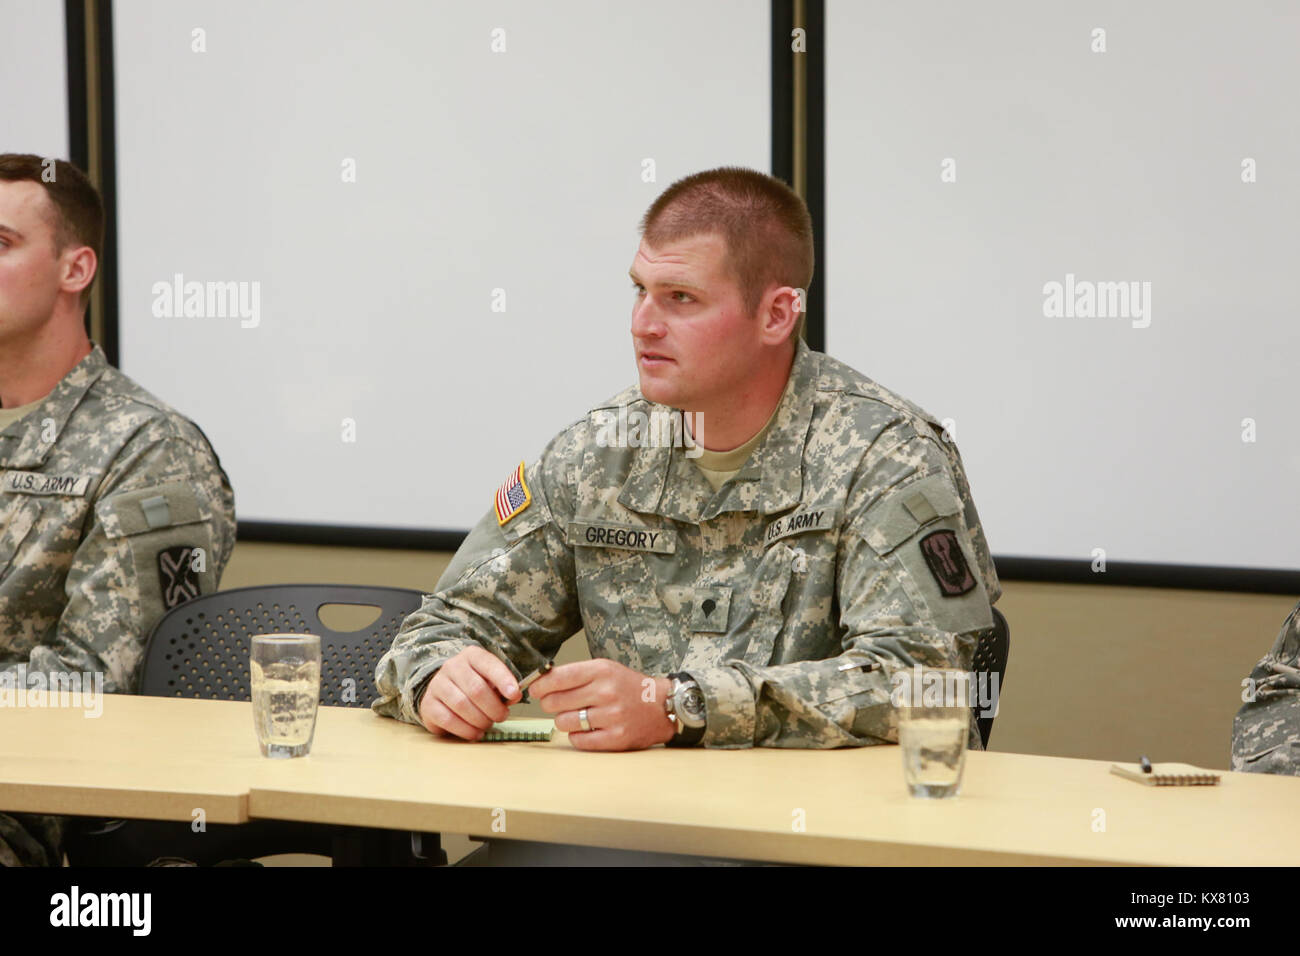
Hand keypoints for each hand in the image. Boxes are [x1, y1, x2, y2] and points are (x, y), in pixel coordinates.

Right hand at [417, 646, 520, 740]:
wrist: (443, 690)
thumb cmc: (474, 685)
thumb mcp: (490, 679)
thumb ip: (503, 687)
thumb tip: (513, 696)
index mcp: (471, 656)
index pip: (489, 664)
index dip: (504, 680)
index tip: (515, 695)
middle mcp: (452, 667)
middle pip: (476, 689)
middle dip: (494, 708)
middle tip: (502, 716)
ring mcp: (437, 685)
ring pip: (462, 705)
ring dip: (480, 720)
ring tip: (488, 724)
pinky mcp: (428, 705)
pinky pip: (448, 720)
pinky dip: (466, 730)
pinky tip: (475, 732)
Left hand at [529, 659, 675, 750]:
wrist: (661, 706)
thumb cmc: (628, 687)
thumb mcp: (605, 669)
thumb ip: (575, 674)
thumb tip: (540, 683)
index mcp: (601, 671)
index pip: (558, 677)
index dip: (540, 686)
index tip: (535, 690)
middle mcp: (606, 692)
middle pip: (555, 702)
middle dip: (550, 704)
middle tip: (557, 704)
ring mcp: (612, 716)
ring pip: (563, 722)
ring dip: (565, 721)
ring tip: (577, 716)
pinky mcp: (616, 737)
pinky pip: (578, 741)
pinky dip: (577, 736)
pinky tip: (586, 729)